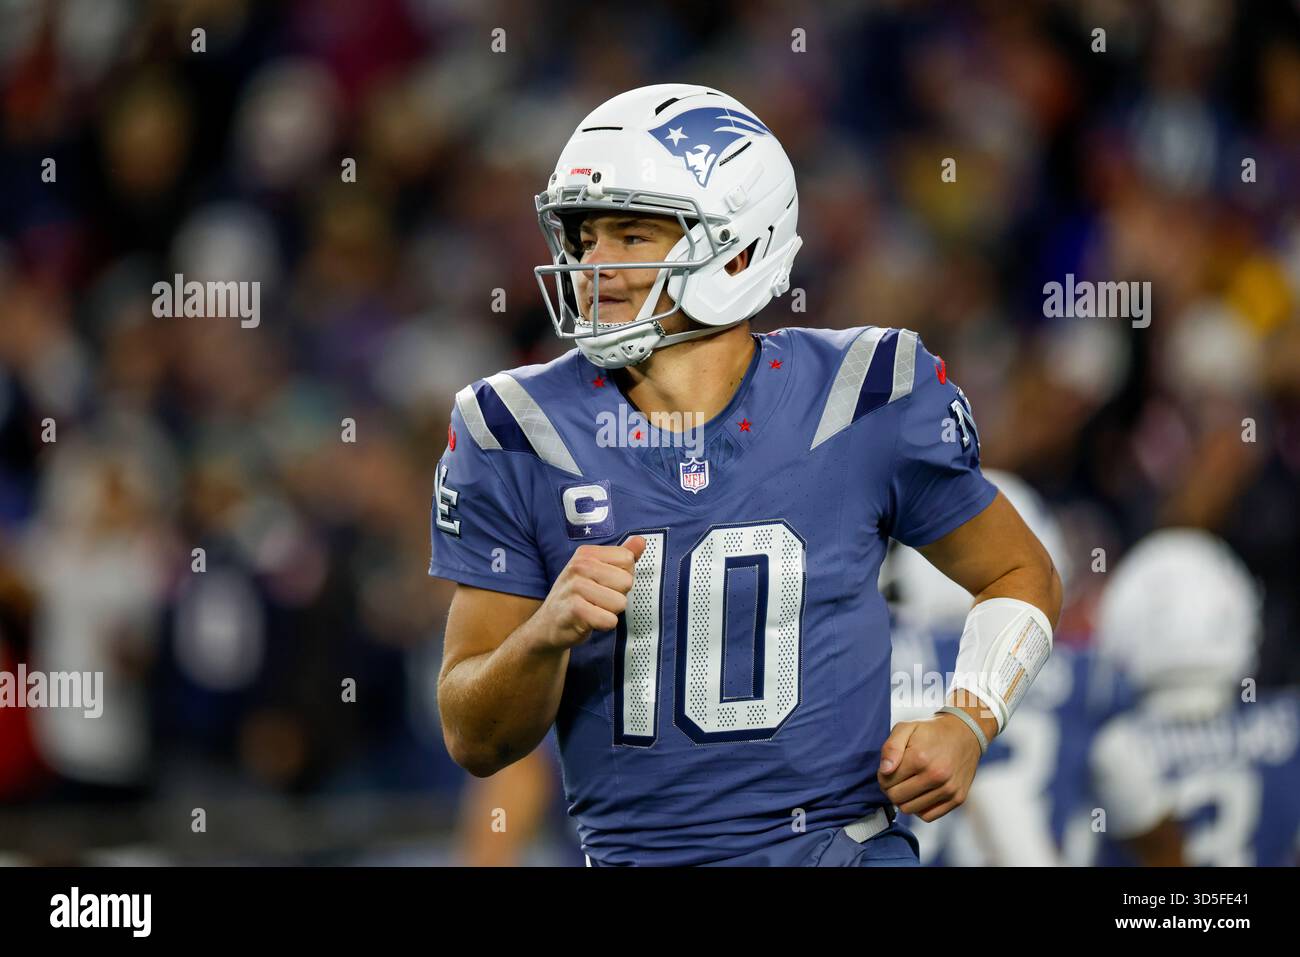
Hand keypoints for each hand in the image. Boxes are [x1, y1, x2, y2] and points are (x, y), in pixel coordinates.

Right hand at [529, 536, 646, 650]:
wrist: (549, 623)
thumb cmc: (578, 596)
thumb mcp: (597, 571)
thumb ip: (622, 556)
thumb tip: (641, 541)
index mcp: (587, 553)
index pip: (627, 559)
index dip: (623, 575)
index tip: (605, 583)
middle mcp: (579, 566)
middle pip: (626, 581)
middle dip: (618, 595)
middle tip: (598, 599)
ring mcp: (575, 587)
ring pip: (620, 602)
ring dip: (610, 611)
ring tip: (593, 609)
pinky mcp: (575, 610)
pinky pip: (609, 620)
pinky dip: (603, 624)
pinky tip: (589, 621)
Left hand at [876, 711, 984, 822]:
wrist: (966, 734)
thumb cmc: (932, 732)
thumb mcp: (906, 728)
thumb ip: (890, 747)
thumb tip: (885, 771)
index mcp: (920, 758)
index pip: (887, 782)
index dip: (883, 777)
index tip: (889, 771)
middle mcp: (936, 776)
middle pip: (897, 798)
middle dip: (891, 790)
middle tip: (896, 780)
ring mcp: (948, 789)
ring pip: (910, 810)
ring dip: (904, 800)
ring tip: (908, 786)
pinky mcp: (957, 798)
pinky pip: (928, 816)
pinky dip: (920, 809)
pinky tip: (920, 794)